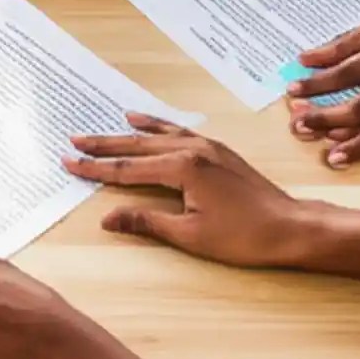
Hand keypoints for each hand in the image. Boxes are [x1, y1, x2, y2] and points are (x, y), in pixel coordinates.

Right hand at [65, 113, 317, 267]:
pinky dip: (158, 126)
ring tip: (105, 126)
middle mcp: (192, 149)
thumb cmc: (243, 236)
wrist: (290, 227)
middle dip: (104, 145)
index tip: (70, 162)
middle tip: (75, 141)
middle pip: (137, 145)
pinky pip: (178, 131)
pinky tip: (148, 122)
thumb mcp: (190, 235)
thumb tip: (107, 218)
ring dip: (129, 133)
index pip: (127, 169)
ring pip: (158, 135)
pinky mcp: (217, 151)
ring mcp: (207, 147)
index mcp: (182, 168)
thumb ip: (146, 221)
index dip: (96, 168)